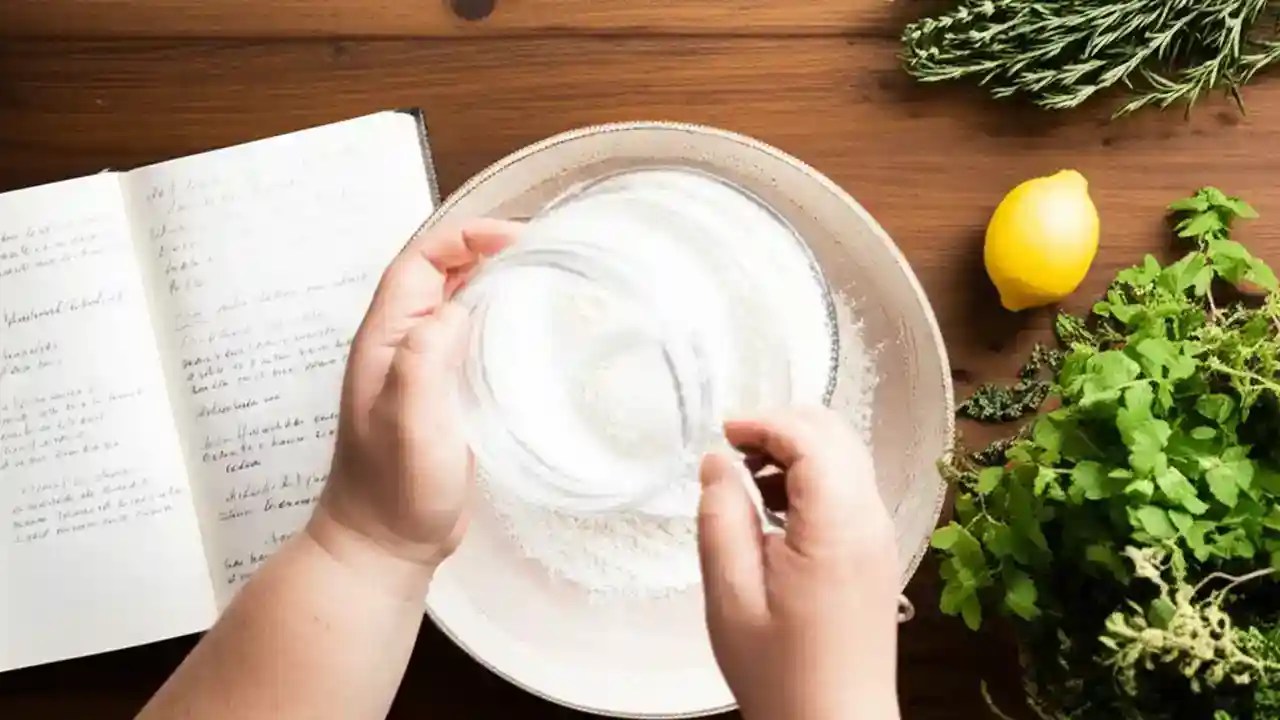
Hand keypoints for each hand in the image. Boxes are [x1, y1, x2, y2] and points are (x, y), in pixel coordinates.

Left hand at [310, 219, 518, 576]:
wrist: (386, 544)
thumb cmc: (395, 487)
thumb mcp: (409, 420)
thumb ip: (423, 358)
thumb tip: (458, 306)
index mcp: (385, 339)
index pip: (420, 262)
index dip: (464, 238)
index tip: (516, 240)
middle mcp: (401, 344)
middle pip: (440, 274)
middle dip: (485, 251)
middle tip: (542, 254)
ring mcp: (423, 370)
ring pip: (458, 305)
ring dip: (496, 285)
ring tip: (546, 282)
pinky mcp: (445, 394)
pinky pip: (472, 341)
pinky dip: (502, 325)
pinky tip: (535, 334)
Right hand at [698, 408, 900, 719]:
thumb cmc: (781, 671)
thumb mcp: (730, 593)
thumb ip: (721, 516)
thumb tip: (718, 462)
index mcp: (838, 525)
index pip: (811, 437)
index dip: (764, 422)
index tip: (724, 433)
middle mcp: (870, 521)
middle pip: (836, 435)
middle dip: (782, 428)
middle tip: (733, 449)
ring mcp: (879, 537)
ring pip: (845, 459)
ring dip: (798, 453)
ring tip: (749, 481)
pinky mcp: (876, 554)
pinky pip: (849, 491)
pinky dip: (813, 480)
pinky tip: (775, 511)